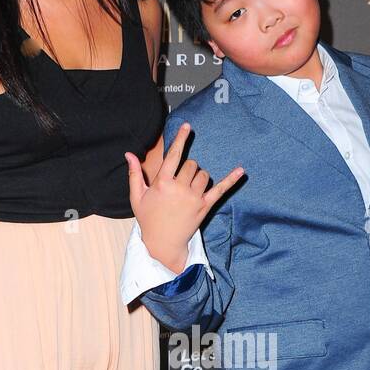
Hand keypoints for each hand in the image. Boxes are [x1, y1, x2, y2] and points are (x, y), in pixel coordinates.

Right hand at [126, 121, 244, 272]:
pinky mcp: (205, 206)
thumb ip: (135, 174)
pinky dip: (231, 180)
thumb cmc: (148, 219)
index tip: (187, 126)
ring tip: (189, 190)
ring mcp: (194, 198)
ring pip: (203, 175)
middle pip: (191, 164)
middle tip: (180, 182)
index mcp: (163, 183)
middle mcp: (180, 188)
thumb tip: (129, 154)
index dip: (180, 139)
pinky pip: (221, 190)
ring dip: (198, 177)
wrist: (163, 244)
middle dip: (187, 168)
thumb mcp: (137, 197)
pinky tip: (241, 170)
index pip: (174, 155)